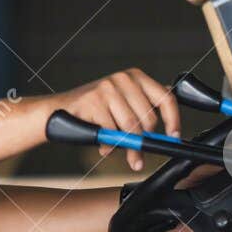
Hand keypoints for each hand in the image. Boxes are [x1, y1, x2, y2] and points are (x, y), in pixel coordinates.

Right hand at [59, 68, 180, 171]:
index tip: (174, 137)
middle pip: (148, 118)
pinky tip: (104, 146)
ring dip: (128, 147)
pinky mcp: (95, 101)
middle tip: (137, 155)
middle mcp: (124, 79)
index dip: (173, 120)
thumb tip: (169, 128)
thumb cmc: (94, 110)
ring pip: (131, 127)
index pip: (166, 98)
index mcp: (136, 77)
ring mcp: (109, 88)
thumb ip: (143, 108)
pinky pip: (112, 131)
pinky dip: (109, 145)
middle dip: (144, 141)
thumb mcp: (122, 103)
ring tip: (120, 152)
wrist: (58, 111)